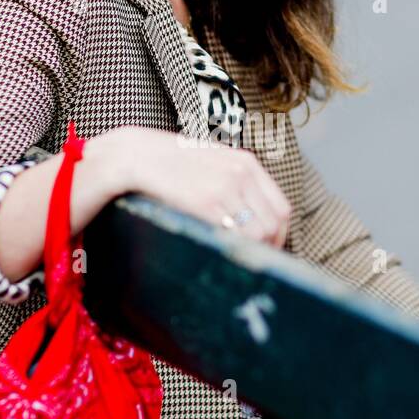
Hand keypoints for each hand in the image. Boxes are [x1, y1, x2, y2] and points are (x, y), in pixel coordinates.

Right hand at [90, 126, 291, 248]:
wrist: (136, 155)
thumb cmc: (171, 164)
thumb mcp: (213, 162)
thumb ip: (236, 182)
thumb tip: (252, 218)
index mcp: (246, 163)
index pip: (281, 208)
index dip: (279, 235)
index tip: (268, 249)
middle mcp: (241, 173)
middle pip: (273, 224)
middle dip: (268, 249)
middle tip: (253, 263)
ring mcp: (224, 187)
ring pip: (258, 234)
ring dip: (251, 252)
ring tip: (235, 259)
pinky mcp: (204, 202)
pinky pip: (233, 234)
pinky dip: (232, 248)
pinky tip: (221, 252)